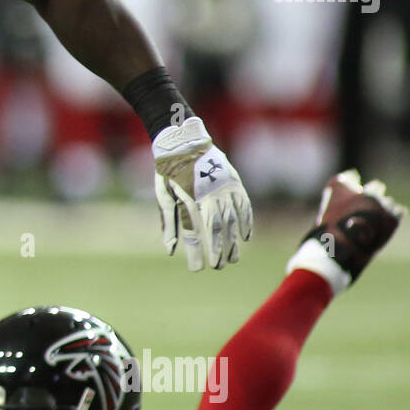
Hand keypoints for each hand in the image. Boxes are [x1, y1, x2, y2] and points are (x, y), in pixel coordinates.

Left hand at [152, 115, 252, 270]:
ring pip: (232, 220)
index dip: (195, 252)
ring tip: (233, 259)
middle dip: (217, 251)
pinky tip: (246, 237)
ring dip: (233, 242)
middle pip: (216, 229)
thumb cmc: (168, 171)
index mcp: (187, 197)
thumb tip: (170, 251)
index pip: (193, 232)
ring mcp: (224, 186)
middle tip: (217, 267)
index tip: (197, 269)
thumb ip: (169, 222)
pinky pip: (244, 205)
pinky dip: (246, 221)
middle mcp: (208, 193)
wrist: (184, 141)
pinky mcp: (234, 181)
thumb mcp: (163, 195)